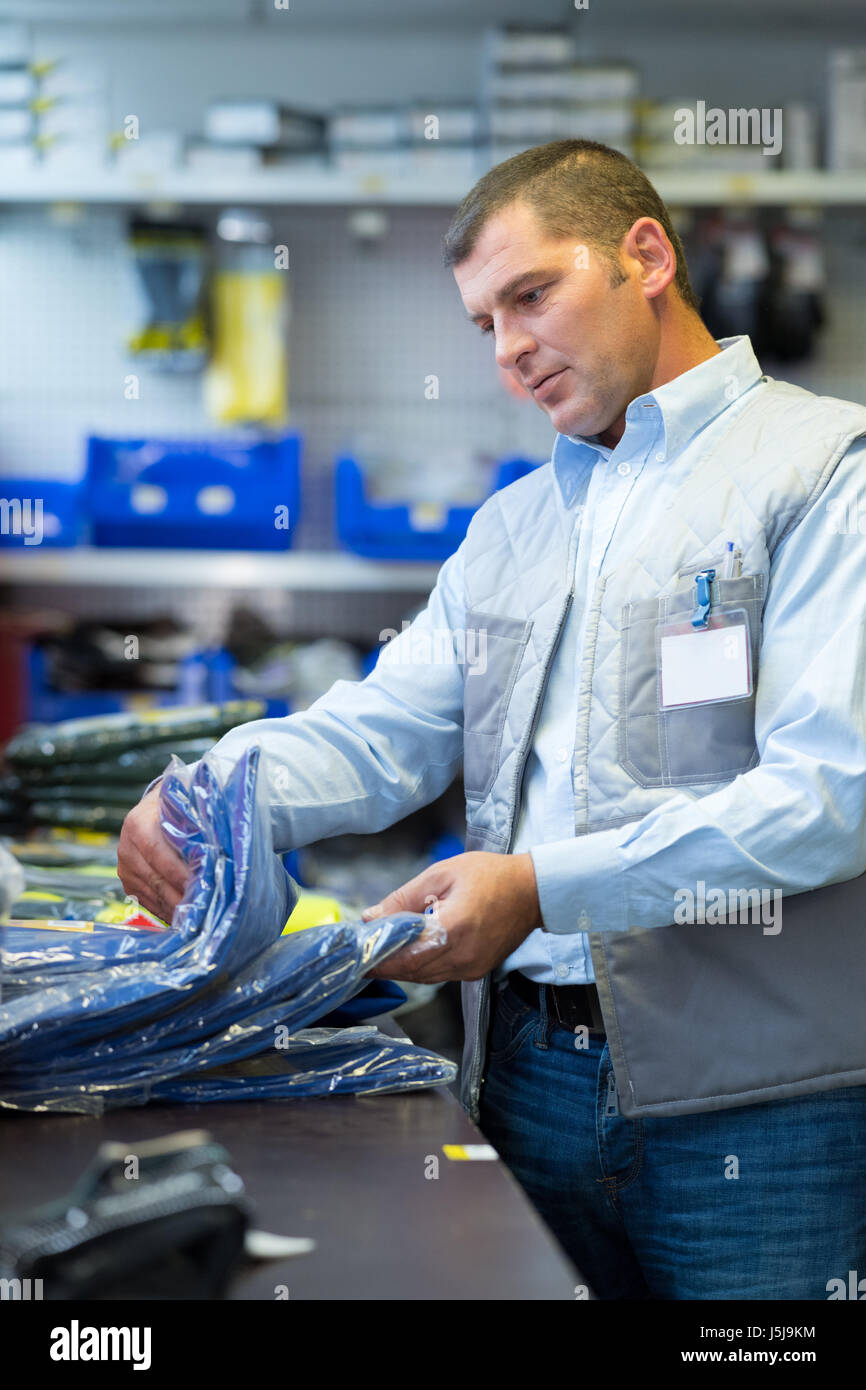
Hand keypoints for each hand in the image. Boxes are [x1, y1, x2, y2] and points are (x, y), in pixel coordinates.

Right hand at [117, 782, 190, 923]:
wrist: (154, 808)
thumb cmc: (177, 806)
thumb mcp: (186, 807)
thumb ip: (196, 825)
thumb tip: (217, 849)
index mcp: (138, 824)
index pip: (157, 853)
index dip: (177, 872)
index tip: (199, 885)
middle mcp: (126, 847)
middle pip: (154, 878)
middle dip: (179, 896)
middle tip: (201, 908)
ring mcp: (124, 867)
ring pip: (151, 893)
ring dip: (174, 907)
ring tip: (196, 916)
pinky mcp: (128, 882)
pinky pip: (147, 901)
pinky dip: (166, 910)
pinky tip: (183, 915)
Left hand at [361, 851, 541, 982]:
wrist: (532, 891)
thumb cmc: (489, 875)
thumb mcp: (441, 875)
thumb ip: (403, 899)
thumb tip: (372, 917)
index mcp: (453, 929)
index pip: (405, 957)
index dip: (378, 960)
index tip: (356, 958)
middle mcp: (463, 956)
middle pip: (412, 972)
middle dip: (385, 965)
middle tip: (362, 955)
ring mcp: (472, 968)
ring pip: (425, 976)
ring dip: (402, 967)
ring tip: (381, 953)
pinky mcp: (477, 970)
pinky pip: (441, 975)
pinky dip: (422, 966)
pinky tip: (411, 952)